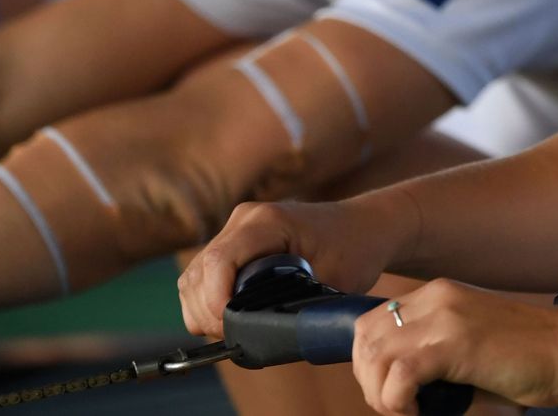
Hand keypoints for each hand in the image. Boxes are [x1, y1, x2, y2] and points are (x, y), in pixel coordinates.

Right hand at [178, 195, 409, 338]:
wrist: (364, 226)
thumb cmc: (355, 249)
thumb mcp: (333, 281)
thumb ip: (297, 305)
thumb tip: (264, 338)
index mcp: (267, 222)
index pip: (218, 262)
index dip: (214, 302)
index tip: (231, 330)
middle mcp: (244, 220)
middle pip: (197, 274)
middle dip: (208, 314)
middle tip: (236, 337)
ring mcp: (235, 229)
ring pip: (193, 278)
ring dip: (203, 311)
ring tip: (234, 331)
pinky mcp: (233, 243)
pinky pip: (201, 277)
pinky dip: (206, 302)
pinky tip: (230, 319)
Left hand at [354, 278, 557, 414]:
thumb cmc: (528, 358)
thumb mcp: (469, 344)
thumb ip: (433, 354)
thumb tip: (394, 385)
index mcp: (437, 295)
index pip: (372, 324)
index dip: (369, 364)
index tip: (389, 392)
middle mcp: (435, 298)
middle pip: (364, 338)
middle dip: (369, 381)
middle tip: (397, 406)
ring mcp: (444, 318)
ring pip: (375, 357)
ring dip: (381, 395)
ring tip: (408, 411)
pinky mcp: (454, 343)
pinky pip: (398, 376)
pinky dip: (397, 402)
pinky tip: (419, 412)